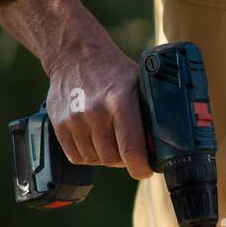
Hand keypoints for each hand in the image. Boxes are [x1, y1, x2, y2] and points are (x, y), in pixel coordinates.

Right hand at [45, 43, 153, 178]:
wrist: (75, 55)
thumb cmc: (114, 71)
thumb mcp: (140, 83)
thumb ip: (151, 111)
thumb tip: (166, 141)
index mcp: (121, 101)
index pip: (131, 149)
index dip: (141, 167)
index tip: (146, 171)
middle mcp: (95, 112)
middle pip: (113, 158)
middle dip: (125, 160)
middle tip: (130, 151)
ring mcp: (74, 119)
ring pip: (95, 160)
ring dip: (106, 157)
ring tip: (113, 141)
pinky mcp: (59, 125)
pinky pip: (76, 156)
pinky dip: (89, 155)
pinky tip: (96, 141)